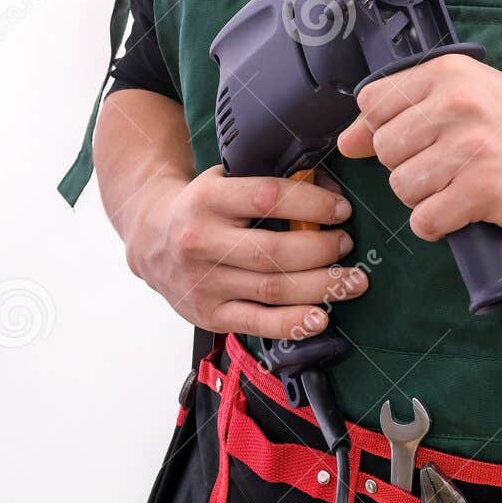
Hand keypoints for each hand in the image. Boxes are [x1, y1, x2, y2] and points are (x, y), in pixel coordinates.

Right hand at [124, 166, 368, 340]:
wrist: (149, 238)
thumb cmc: (201, 206)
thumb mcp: (226, 179)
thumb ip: (268, 183)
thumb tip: (328, 190)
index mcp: (209, 199)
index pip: (268, 198)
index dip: (312, 203)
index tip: (341, 209)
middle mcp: (202, 242)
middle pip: (274, 252)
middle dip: (321, 249)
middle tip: (345, 244)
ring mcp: (204, 282)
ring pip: (272, 289)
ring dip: (320, 286)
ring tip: (351, 281)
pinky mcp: (208, 314)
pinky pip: (257, 323)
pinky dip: (292, 323)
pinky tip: (320, 317)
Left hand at [336, 53, 501, 240]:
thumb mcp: (466, 100)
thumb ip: (404, 113)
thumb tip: (346, 142)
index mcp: (449, 73)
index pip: (372, 102)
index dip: (385, 128)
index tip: (417, 138)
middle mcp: (457, 103)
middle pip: (385, 150)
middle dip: (409, 166)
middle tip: (449, 165)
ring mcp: (470, 147)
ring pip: (401, 188)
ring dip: (426, 197)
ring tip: (460, 185)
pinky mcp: (482, 190)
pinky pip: (425, 220)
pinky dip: (439, 225)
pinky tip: (464, 210)